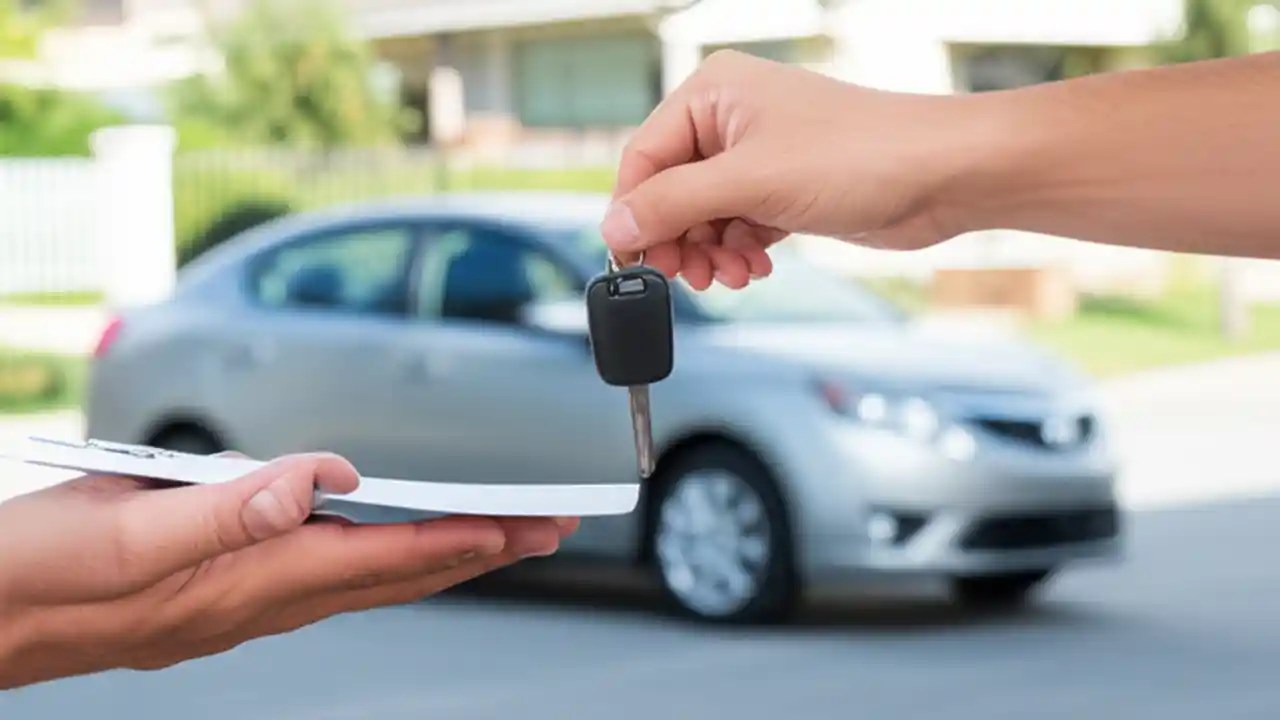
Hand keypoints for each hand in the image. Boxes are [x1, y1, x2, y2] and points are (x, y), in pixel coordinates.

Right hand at [0, 453, 576, 688]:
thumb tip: (319, 480)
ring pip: (370, 581)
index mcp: (247, 582)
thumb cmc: (30, 582)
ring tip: (496, 537)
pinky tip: (390, 549)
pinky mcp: (220, 592)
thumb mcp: (114, 536)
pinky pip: (329, 578)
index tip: (530, 526)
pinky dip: (383, 559)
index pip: (386, 562)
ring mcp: (242, 603)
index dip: (464, 542)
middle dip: (478, 552)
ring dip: (440, 557)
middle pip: (396, 578)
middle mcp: (258, 600)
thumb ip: (217, 510)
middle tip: (548, 531)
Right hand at [601, 50, 985, 288]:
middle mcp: (731, 119)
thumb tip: (615, 226)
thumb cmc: (861, 154)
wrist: (941, 175)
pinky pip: (737, 225)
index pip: (644, 157)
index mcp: (713, 93)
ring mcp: (759, 155)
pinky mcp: (784, 188)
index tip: (632, 260)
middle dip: (678, 239)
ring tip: (731, 273)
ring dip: (710, 253)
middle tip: (688, 277)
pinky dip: (739, 251)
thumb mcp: (749, 182)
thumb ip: (672, 205)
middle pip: (671, 192)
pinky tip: (755, 265)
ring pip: (704, 216)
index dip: (634, 213)